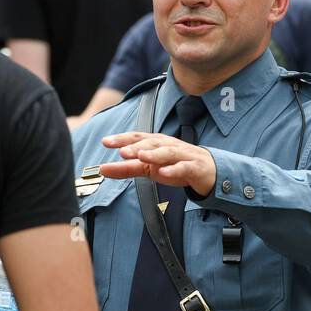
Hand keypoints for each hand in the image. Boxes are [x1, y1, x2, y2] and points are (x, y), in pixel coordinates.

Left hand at [98, 131, 216, 196]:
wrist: (208, 172)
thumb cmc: (174, 166)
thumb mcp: (148, 169)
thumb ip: (125, 169)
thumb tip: (101, 169)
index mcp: (156, 143)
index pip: (137, 137)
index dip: (122, 139)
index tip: (105, 142)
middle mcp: (168, 145)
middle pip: (151, 143)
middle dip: (136, 146)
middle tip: (121, 151)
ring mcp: (182, 155)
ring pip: (167, 152)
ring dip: (154, 154)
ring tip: (140, 156)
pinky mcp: (194, 167)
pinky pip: (184, 167)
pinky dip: (174, 169)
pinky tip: (163, 172)